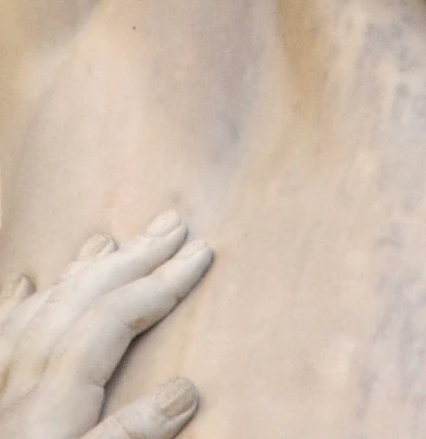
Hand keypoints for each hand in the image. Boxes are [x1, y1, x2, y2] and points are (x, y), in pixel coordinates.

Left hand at [0, 212, 212, 438]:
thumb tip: (185, 390)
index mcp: (52, 405)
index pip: (116, 318)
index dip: (162, 282)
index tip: (203, 251)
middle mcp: (16, 384)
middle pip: (78, 300)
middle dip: (130, 258)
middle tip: (172, 223)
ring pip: (36, 310)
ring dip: (78, 272)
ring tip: (110, 241)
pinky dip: (15, 305)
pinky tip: (23, 285)